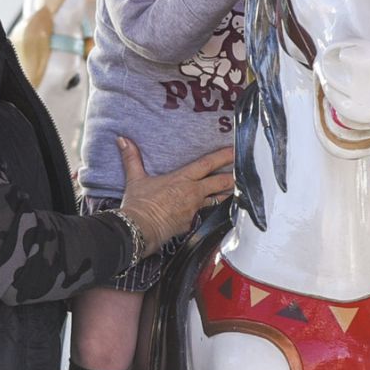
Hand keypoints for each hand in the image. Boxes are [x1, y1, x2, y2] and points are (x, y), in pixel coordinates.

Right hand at [117, 138, 235, 253]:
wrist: (139, 229)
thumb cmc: (139, 205)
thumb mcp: (135, 178)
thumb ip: (132, 158)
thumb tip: (122, 140)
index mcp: (182, 179)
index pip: (208, 163)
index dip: (224, 156)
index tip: (236, 150)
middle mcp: (193, 193)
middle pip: (220, 182)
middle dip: (234, 176)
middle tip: (246, 171)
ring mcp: (195, 210)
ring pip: (218, 200)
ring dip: (228, 195)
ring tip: (238, 190)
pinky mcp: (192, 224)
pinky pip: (206, 216)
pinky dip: (212, 212)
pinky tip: (218, 212)